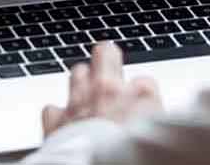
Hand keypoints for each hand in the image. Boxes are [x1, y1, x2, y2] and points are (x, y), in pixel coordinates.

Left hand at [41, 43, 161, 136]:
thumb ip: (153, 118)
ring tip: (86, 94)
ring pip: (77, 72)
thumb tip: (155, 121)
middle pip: (106, 54)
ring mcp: (80, 102)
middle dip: (107, 59)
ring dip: (81, 81)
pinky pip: (52, 108)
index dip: (143, 95)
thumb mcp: (156, 131)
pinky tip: (63, 122)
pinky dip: (57, 114)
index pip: (146, 82)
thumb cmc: (132, 157)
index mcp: (141, 96)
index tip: (143, 107)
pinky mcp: (57, 121)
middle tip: (109, 68)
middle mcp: (108, 92)